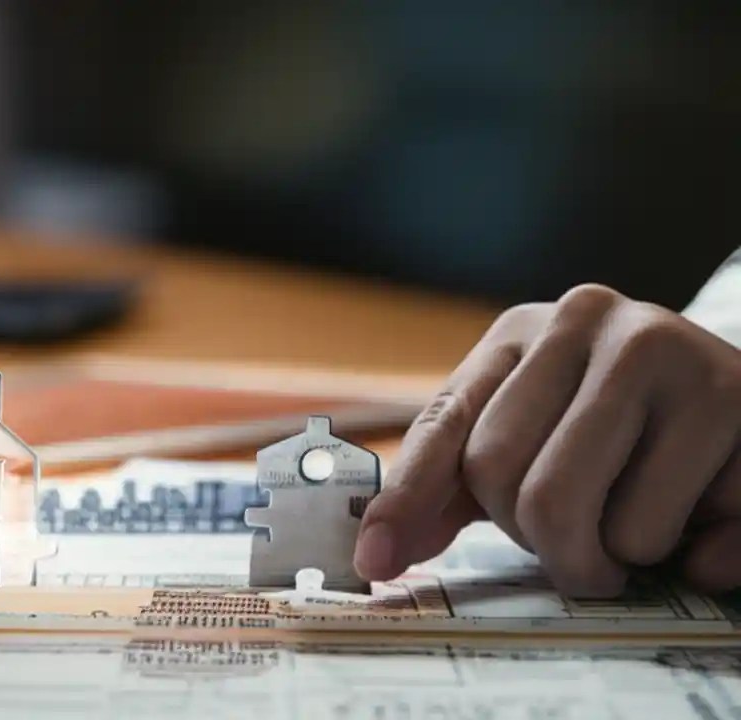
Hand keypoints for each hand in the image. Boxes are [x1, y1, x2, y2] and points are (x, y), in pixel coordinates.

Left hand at [353, 284, 740, 596]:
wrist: (740, 399)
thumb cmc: (616, 431)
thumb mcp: (522, 440)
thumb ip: (445, 490)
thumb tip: (377, 553)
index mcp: (522, 330)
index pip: (447, 429)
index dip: (407, 504)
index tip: (375, 563)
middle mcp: (591, 322)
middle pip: (510, 482)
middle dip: (540, 541)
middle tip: (578, 542)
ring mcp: (670, 352)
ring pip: (593, 518)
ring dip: (613, 556)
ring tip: (639, 523)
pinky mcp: (738, 400)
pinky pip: (676, 535)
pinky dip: (687, 557)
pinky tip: (701, 513)